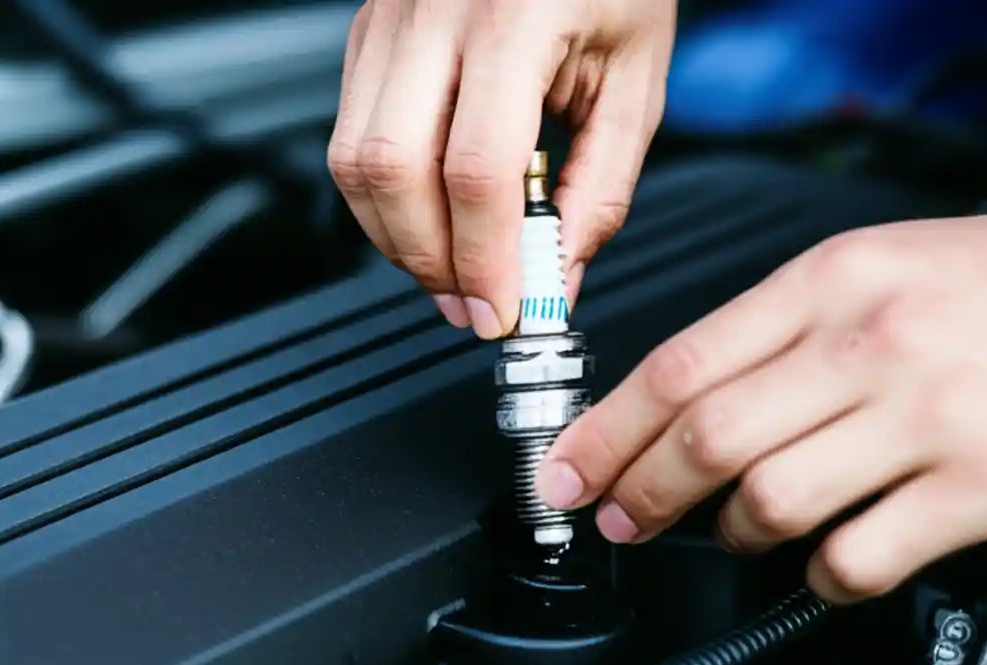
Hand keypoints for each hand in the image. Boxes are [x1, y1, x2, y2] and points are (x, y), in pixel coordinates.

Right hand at [328, 0, 675, 337]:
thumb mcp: (635, 83)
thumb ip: (598, 190)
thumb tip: (555, 277)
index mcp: (514, 15)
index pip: (476, 170)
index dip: (484, 261)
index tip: (502, 311)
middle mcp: (434, 10)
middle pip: (391, 171)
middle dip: (429, 262)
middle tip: (471, 305)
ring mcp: (388, 17)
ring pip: (353, 160)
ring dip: (397, 238)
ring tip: (450, 272)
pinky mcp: (368, 30)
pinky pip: (351, 134)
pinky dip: (385, 196)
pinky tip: (430, 216)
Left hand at [533, 146, 986, 602]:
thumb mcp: (871, 264)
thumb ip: (776, 330)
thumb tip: (681, 401)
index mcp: (830, 281)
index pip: (680, 365)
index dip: (604, 432)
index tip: (568, 471)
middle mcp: (871, 342)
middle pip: (707, 438)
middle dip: (639, 494)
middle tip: (618, 519)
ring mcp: (929, 416)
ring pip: (771, 501)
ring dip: (729, 536)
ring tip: (732, 535)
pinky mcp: (984, 484)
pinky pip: (860, 555)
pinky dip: (818, 574)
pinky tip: (820, 564)